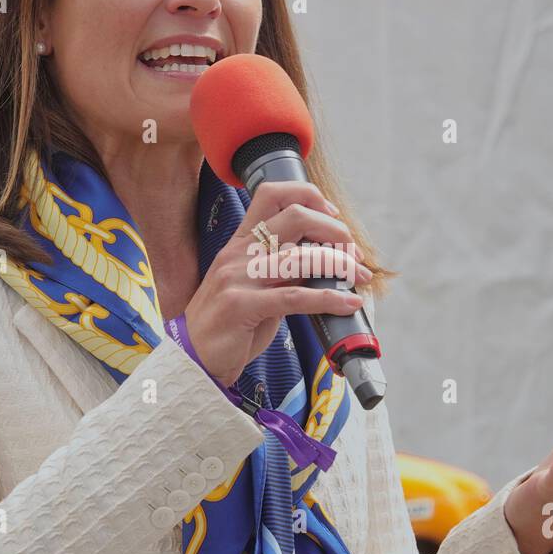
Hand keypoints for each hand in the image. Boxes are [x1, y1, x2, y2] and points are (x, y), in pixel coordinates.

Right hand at [183, 181, 372, 386]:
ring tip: (359, 277)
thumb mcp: (255, 288)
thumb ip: (283, 271)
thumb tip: (324, 263)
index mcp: (239, 243)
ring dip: (339, 264)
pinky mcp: (241, 306)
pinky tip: (347, 304)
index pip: (271, 195)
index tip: (332, 217)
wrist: (193, 359)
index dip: (308, 197)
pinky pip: (295, 297)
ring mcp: (237, 278)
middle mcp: (237, 254)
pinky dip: (329, 298)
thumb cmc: (228, 325)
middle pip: (294, 216)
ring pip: (300, 256)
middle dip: (334, 230)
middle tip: (353, 252)